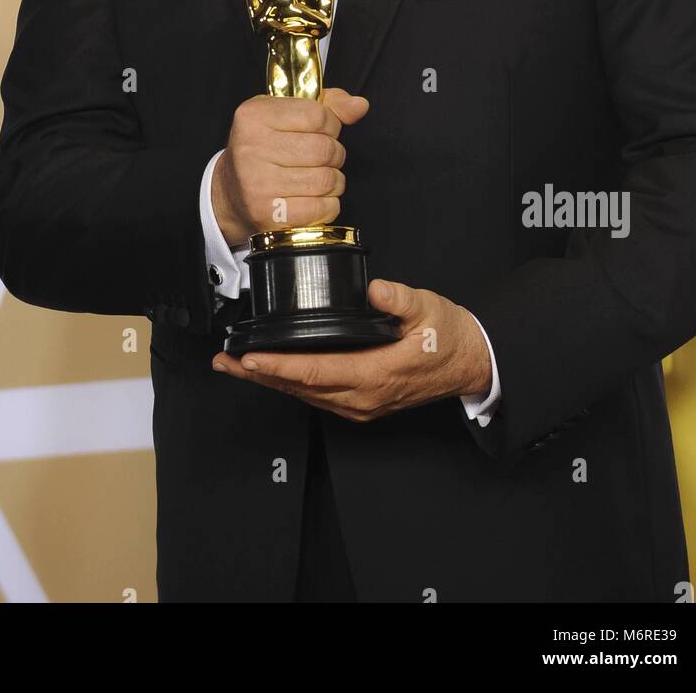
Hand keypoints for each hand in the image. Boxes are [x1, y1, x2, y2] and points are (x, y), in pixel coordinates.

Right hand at [211, 87, 368, 248]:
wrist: (230, 193)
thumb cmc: (264, 148)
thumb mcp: (285, 114)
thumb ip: (327, 104)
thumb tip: (359, 106)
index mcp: (254, 116)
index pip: (318, 115)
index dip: (331, 124)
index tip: (322, 131)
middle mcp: (252, 148)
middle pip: (326, 149)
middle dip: (334, 154)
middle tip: (323, 158)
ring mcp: (258, 184)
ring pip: (327, 180)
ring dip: (333, 181)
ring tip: (318, 178)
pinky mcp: (269, 215)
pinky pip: (322, 208)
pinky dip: (328, 204)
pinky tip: (313, 198)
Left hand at [211, 279, 492, 421]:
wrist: (470, 363)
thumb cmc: (448, 337)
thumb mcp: (429, 309)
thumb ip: (400, 300)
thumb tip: (376, 289)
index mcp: (374, 376)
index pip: (314, 372)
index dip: (277, 365)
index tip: (248, 357)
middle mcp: (362, 398)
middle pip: (300, 388)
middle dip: (259, 375)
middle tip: (224, 362)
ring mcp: (362, 406)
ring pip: (306, 396)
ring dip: (270, 381)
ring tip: (238, 367)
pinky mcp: (362, 403)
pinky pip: (318, 396)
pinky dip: (291, 385)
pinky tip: (275, 373)